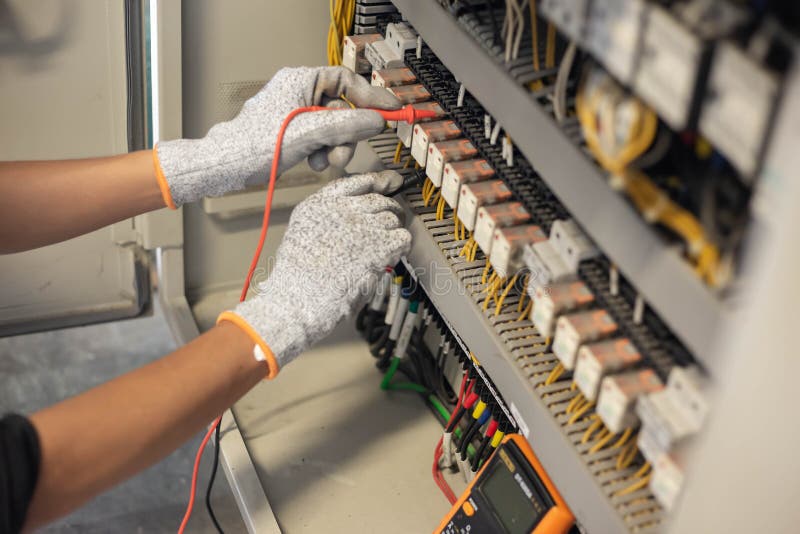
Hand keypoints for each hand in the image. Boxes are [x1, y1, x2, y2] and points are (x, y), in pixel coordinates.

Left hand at [154, 66, 400, 206]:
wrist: (228, 166)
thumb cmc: (256, 143)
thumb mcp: (309, 133)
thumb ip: (345, 125)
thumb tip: (375, 121)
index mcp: (300, 80)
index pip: (345, 81)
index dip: (369, 97)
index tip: (389, 112)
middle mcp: (300, 93)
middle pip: (342, 109)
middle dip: (346, 134)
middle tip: (344, 153)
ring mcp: (297, 114)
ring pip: (333, 128)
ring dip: (335, 147)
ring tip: (325, 163)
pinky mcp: (294, 132)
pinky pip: (321, 139)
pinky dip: (322, 152)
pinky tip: (313, 163)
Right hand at [218, 171, 410, 376]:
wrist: (300, 299)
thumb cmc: (297, 278)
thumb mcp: (301, 236)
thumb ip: (325, 222)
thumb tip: (351, 221)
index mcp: (319, 204)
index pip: (354, 182)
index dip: (372, 184)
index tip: (381, 188)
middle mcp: (342, 208)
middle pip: (378, 200)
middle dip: (388, 209)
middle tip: (393, 221)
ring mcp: (363, 225)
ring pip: (392, 217)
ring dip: (394, 229)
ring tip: (391, 243)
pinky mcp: (379, 244)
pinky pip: (402, 236)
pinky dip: (402, 245)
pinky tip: (395, 254)